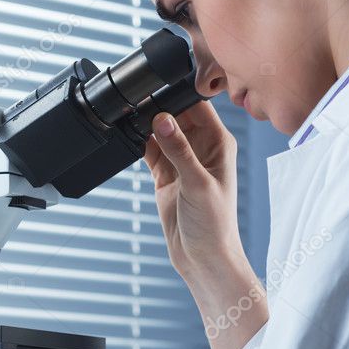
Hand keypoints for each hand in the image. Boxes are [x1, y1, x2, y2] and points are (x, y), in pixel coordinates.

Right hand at [144, 100, 242, 278]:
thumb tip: (162, 118)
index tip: (156, 90)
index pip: (198, 106)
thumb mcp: (197, 183)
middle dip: (157, 109)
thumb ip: (179, 149)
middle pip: (176, 114)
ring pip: (160, 131)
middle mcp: (201, 147)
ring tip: (131, 121)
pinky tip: (130, 138)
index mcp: (218, 143)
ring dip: (146, 126)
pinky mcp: (165, 174)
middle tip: (137, 106)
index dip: (179, 96)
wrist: (203, 257)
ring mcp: (181, 160)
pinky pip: (149, 149)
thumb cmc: (215, 224)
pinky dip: (139, 143)